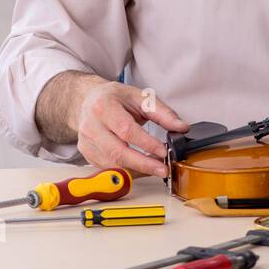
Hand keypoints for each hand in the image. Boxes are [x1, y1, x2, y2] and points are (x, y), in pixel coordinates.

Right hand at [72, 81, 189, 178]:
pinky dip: (127, 171)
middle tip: (163, 169)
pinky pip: (108, 169)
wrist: (89, 99)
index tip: (163, 152)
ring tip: (155, 168)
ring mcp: (86, 141)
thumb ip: (162, 113)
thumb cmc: (115, 98)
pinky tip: (140, 168)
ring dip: (136, 170)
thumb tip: (181, 127)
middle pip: (117, 152)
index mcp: (104, 107)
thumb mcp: (140, 97)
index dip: (146, 144)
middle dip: (142, 164)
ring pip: (112, 165)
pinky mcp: (87, 154)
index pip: (126, 130)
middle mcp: (91, 125)